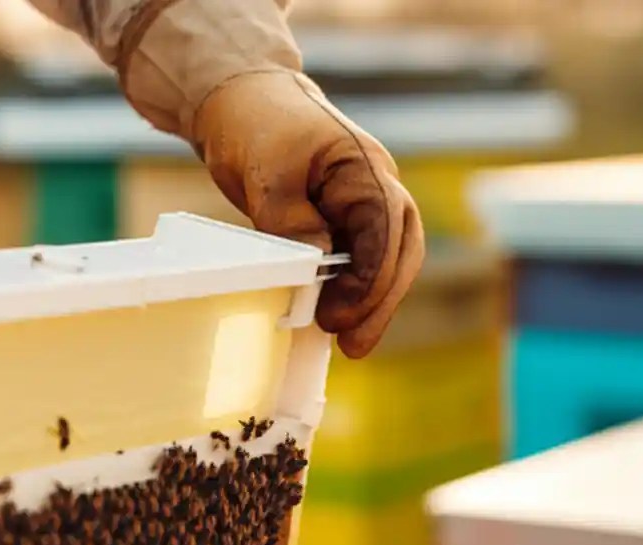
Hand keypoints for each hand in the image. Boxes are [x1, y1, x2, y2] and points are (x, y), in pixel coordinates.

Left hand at [192, 71, 424, 357]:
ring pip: (387, 261)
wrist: (242, 101)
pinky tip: (337, 318)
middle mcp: (376, 187)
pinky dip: (354, 291)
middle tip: (352, 345)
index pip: (385, 230)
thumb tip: (320, 264)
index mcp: (365, 168)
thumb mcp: (269, 170)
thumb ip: (292, 218)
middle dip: (380, 302)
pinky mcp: (344, 221)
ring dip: (372, 303)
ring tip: (351, 343)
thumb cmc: (258, 125)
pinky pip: (361, 261)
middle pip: (400, 252)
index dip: (370, 278)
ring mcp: (363, 204)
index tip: (342, 314)